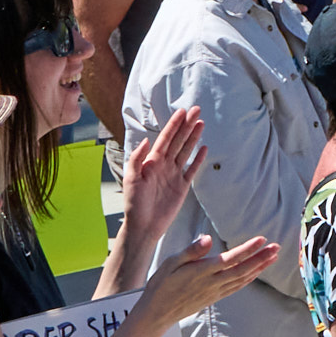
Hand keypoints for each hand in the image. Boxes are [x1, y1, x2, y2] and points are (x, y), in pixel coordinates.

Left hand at [118, 106, 209, 259]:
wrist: (144, 226)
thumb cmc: (134, 204)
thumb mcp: (131, 180)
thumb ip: (137, 159)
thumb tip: (146, 140)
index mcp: (152, 162)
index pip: (165, 139)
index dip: (174, 125)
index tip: (182, 112)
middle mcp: (164, 165)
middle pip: (178, 141)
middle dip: (187, 125)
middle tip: (196, 110)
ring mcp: (174, 175)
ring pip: (186, 151)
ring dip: (194, 138)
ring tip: (201, 123)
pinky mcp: (182, 187)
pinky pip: (192, 170)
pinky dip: (198, 159)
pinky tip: (204, 148)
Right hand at [135, 233, 279, 329]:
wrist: (156, 314)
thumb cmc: (161, 285)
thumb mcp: (170, 263)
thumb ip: (190, 251)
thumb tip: (208, 239)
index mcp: (201, 272)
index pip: (230, 259)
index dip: (248, 249)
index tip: (262, 239)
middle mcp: (211, 283)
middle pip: (242, 270)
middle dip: (261, 258)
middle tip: (277, 247)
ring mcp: (214, 292)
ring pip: (242, 279)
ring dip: (259, 268)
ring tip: (273, 257)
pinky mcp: (214, 298)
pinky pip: (236, 288)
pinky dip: (249, 280)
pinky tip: (256, 273)